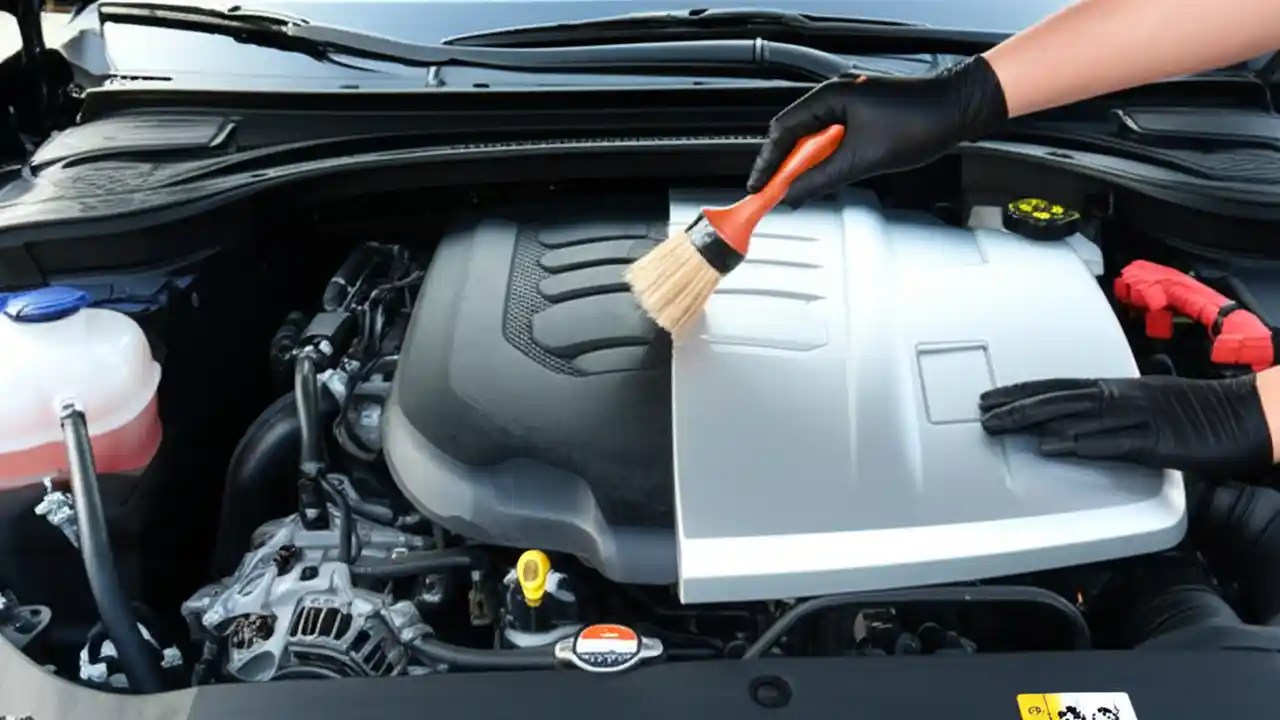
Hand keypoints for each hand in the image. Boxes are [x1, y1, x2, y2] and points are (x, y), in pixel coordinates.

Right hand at [747, 55, 1007, 206]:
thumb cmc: (920, 121)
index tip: (758, 187)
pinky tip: (823, 176)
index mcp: (829, 97)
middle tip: (773, 193)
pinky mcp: (862, 118)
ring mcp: (849, 106)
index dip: (767, 163)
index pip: (782, 132)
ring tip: (798, 189)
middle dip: (782, 166)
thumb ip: (821, 179)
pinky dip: (824, 161)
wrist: (958, 110)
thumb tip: (794, 194)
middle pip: (793, 135)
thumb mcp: (862, 159)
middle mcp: (835, 97)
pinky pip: (832, 141)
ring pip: (813, 140)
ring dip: (804, 165)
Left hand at [978, 375, 1273, 472]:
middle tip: (982, 412)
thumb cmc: (1200, 412)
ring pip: (1075, 415)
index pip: (1060, 386)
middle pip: (1058, 397)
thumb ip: (1111, 415)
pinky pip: (1111, 441)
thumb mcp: (1146, 407)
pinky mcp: (1155, 440)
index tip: (992, 397)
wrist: (1248, 415)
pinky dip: (1079, 442)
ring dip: (1033, 421)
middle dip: (1015, 404)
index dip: (1023, 391)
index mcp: (1119, 388)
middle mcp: (1122, 397)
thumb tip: (1076, 428)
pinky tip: (1053, 446)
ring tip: (1000, 426)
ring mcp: (1137, 417)